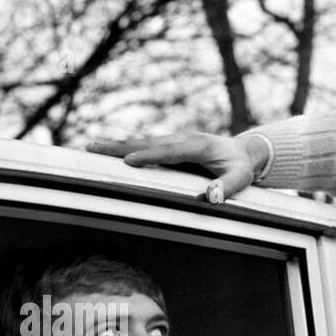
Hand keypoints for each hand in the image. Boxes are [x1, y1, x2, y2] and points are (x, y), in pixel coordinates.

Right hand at [86, 131, 263, 203]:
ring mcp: (174, 139)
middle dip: (119, 147)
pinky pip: (146, 146)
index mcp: (197, 145)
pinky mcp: (170, 145)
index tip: (128, 161)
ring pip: (142, 142)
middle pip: (147, 142)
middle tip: (92, 148)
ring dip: (117, 146)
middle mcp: (182, 138)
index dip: (149, 156)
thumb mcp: (241, 178)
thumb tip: (211, 197)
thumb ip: (227, 188)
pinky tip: (108, 152)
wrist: (244, 151)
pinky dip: (126, 148)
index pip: (169, 151)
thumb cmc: (241, 167)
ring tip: (91, 148)